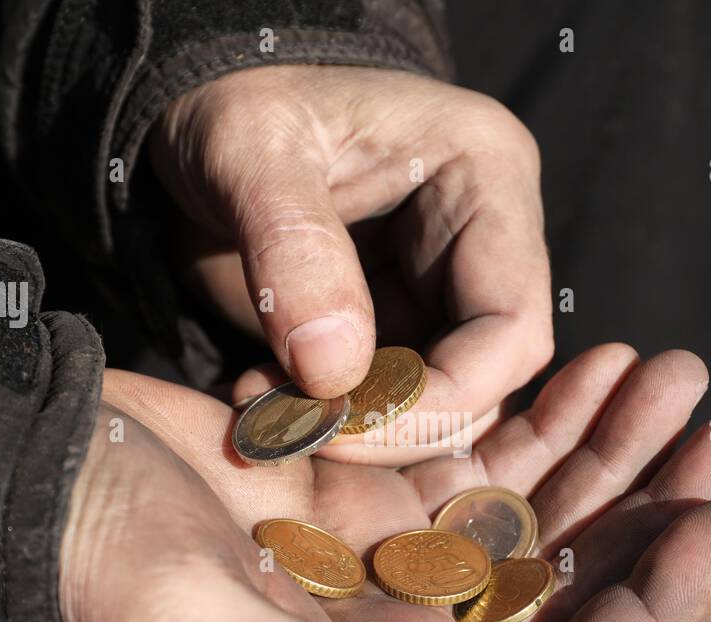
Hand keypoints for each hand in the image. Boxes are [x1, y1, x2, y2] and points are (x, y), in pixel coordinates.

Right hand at [59, 345, 710, 621]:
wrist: (32, 476)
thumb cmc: (95, 567)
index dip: (654, 609)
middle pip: (574, 586)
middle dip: (663, 511)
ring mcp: (403, 558)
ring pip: (545, 512)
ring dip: (619, 449)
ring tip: (685, 378)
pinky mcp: (382, 487)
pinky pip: (492, 453)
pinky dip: (547, 410)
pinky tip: (597, 360)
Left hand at [150, 65, 552, 463]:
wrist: (200, 115)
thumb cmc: (232, 101)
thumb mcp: (247, 148)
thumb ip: (292, 248)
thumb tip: (336, 373)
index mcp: (486, 176)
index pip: (511, 326)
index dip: (442, 395)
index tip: (345, 423)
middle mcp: (484, 243)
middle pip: (487, 380)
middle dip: (394, 424)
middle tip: (295, 430)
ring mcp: (443, 291)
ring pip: (442, 406)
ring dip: (360, 432)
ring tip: (266, 412)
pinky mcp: (399, 327)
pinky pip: (389, 403)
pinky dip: (334, 422)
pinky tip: (267, 404)